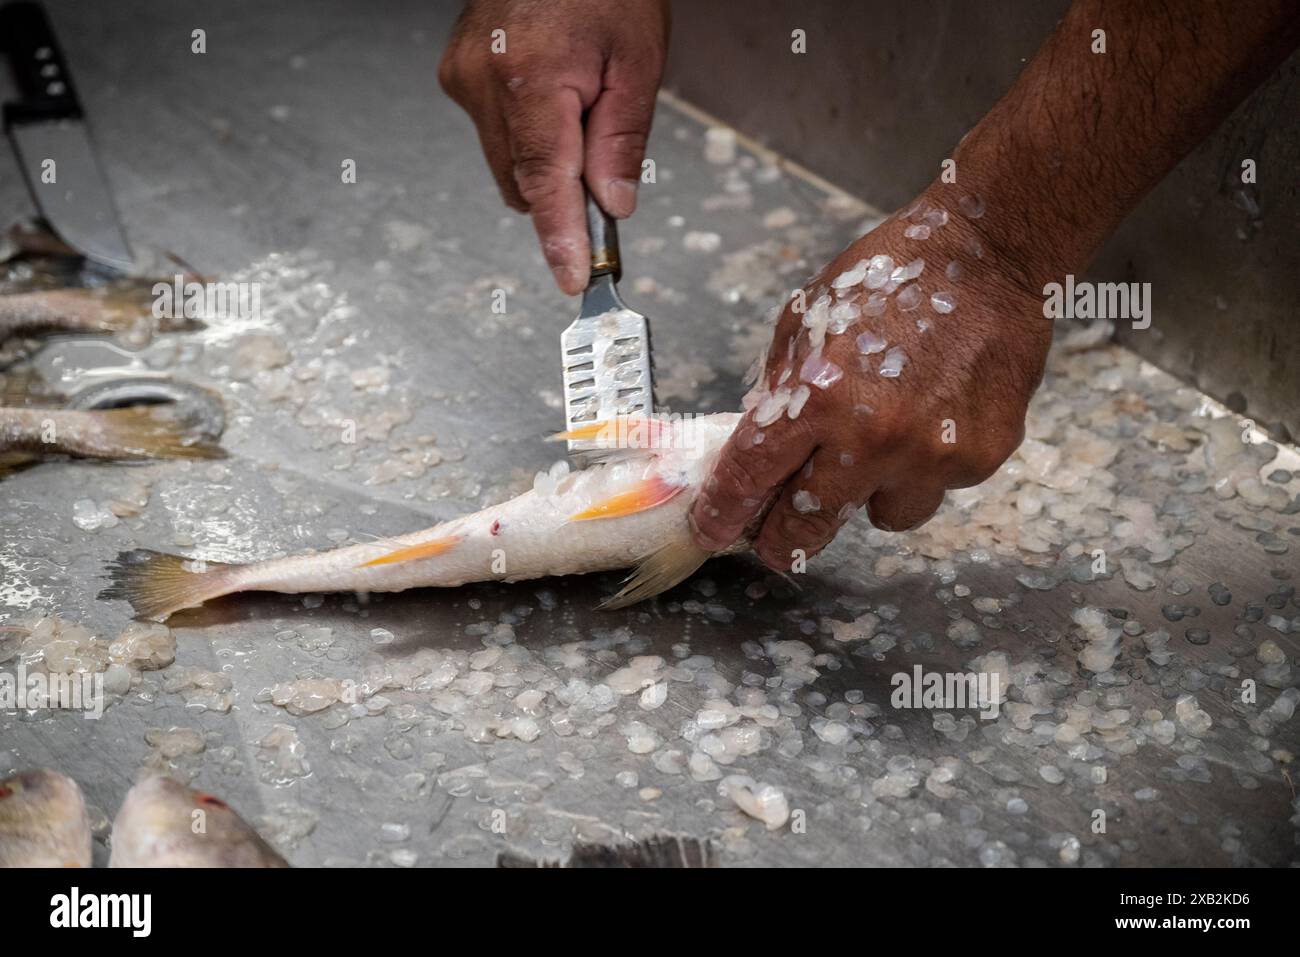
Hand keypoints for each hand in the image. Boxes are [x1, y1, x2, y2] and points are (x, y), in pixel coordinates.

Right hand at [439, 0, 669, 293]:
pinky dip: (527, 133)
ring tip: (580, 106)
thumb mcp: (637, 59)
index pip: (544, 183)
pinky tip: (551, 94)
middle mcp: (483, 81)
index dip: (560, 237)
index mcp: (530, 78)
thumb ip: (622, 140)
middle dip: (566, 192)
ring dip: (547, 160)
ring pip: (508, 163)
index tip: (571, 277)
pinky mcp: (457, 75)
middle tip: (607, 172)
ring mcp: (464, 78)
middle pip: (524, 181)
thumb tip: (613, 206)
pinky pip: (495, 133)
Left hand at [689, 186, 1052, 570]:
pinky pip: (935, 489)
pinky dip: (925, 467)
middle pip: (808, 523)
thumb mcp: (806, 320)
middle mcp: (870, 438)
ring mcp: (929, 455)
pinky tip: (933, 417)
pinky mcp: (979, 460)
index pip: (752, 474)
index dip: (725, 510)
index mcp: (817, 397)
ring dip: (871, 494)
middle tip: (775, 544)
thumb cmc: (893, 278)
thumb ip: (779, 388)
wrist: (988, 257)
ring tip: (883, 443)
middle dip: (784, 540)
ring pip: (883, 517)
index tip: (713, 530)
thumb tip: (754, 447)